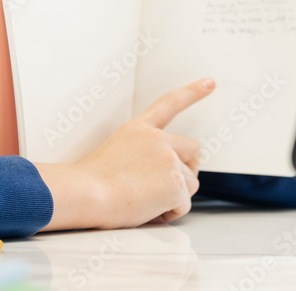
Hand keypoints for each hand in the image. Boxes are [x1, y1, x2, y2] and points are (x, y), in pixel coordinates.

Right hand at [35, 78, 214, 230]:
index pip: (169, 103)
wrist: (85, 193)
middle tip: (171, 186)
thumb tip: (156, 175)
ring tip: (146, 202)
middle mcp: (157, 139)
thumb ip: (140, 155)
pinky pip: (184, 204)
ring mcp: (168, 158)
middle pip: (193, 150)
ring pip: (190, 182)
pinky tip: (148, 210)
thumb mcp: (114, 154)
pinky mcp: (175, 182)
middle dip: (188, 168)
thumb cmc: (90, 183)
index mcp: (138, 129)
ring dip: (174, 196)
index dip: (192, 92)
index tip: (209, 83)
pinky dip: (170, 213)